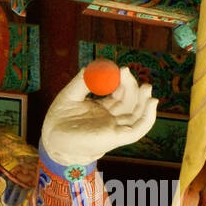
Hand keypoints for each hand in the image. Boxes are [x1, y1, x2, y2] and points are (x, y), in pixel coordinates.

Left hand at [40, 65, 157, 165]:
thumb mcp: (70, 95)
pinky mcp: (116, 138)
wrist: (53, 139)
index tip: (122, 69)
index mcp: (101, 109)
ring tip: (146, 86)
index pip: (119, 94)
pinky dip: (148, 117)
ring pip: (137, 115)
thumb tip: (92, 66)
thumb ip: (82, 82)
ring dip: (144, 101)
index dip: (123, 82)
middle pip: (130, 103)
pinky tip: (152, 103)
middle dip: (133, 87)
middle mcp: (110, 120)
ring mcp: (115, 129)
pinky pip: (138, 129)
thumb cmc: (59, 120)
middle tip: (127, 72)